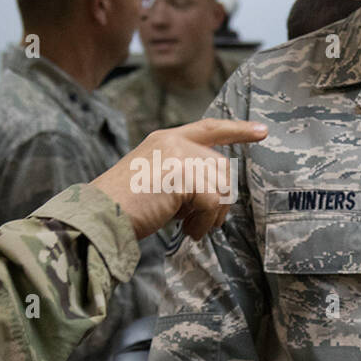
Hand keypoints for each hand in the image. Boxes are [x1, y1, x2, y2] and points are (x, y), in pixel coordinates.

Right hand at [91, 118, 266, 239]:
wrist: (99, 216)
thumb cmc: (122, 207)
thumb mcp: (154, 181)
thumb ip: (182, 176)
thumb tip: (216, 192)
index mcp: (165, 140)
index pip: (210, 128)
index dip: (237, 130)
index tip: (261, 132)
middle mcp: (173, 142)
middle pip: (221, 167)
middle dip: (220, 198)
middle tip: (199, 223)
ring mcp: (178, 156)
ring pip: (221, 185)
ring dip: (212, 214)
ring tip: (191, 228)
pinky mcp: (183, 176)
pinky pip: (212, 203)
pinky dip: (204, 223)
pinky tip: (188, 232)